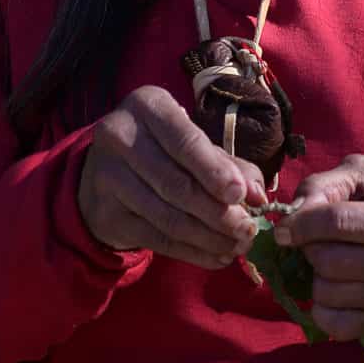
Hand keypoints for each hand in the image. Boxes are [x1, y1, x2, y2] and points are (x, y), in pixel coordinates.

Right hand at [77, 87, 266, 268]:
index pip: (185, 142)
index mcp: (148, 106)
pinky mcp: (105, 212)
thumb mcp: (195, 145)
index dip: (214, 171)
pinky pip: (156, 238)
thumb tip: (258, 196)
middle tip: (247, 230)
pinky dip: (191, 252)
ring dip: (208, 237)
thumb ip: (230, 166)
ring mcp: (107, 175)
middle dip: (218, 212)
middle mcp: (120, 135)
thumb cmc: (164, 149)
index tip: (240, 195)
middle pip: (176, 184)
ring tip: (236, 246)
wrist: (107, 170)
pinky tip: (215, 256)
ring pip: (167, 216)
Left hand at [276, 155, 363, 340]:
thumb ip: (324, 186)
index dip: (300, 224)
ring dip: (318, 275)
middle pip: (329, 262)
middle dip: (311, 247)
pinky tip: (335, 285)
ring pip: (329, 294)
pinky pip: (341, 326)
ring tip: (335, 257)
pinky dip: (325, 308)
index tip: (286, 226)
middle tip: (319, 238)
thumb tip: (291, 216)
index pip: (337, 224)